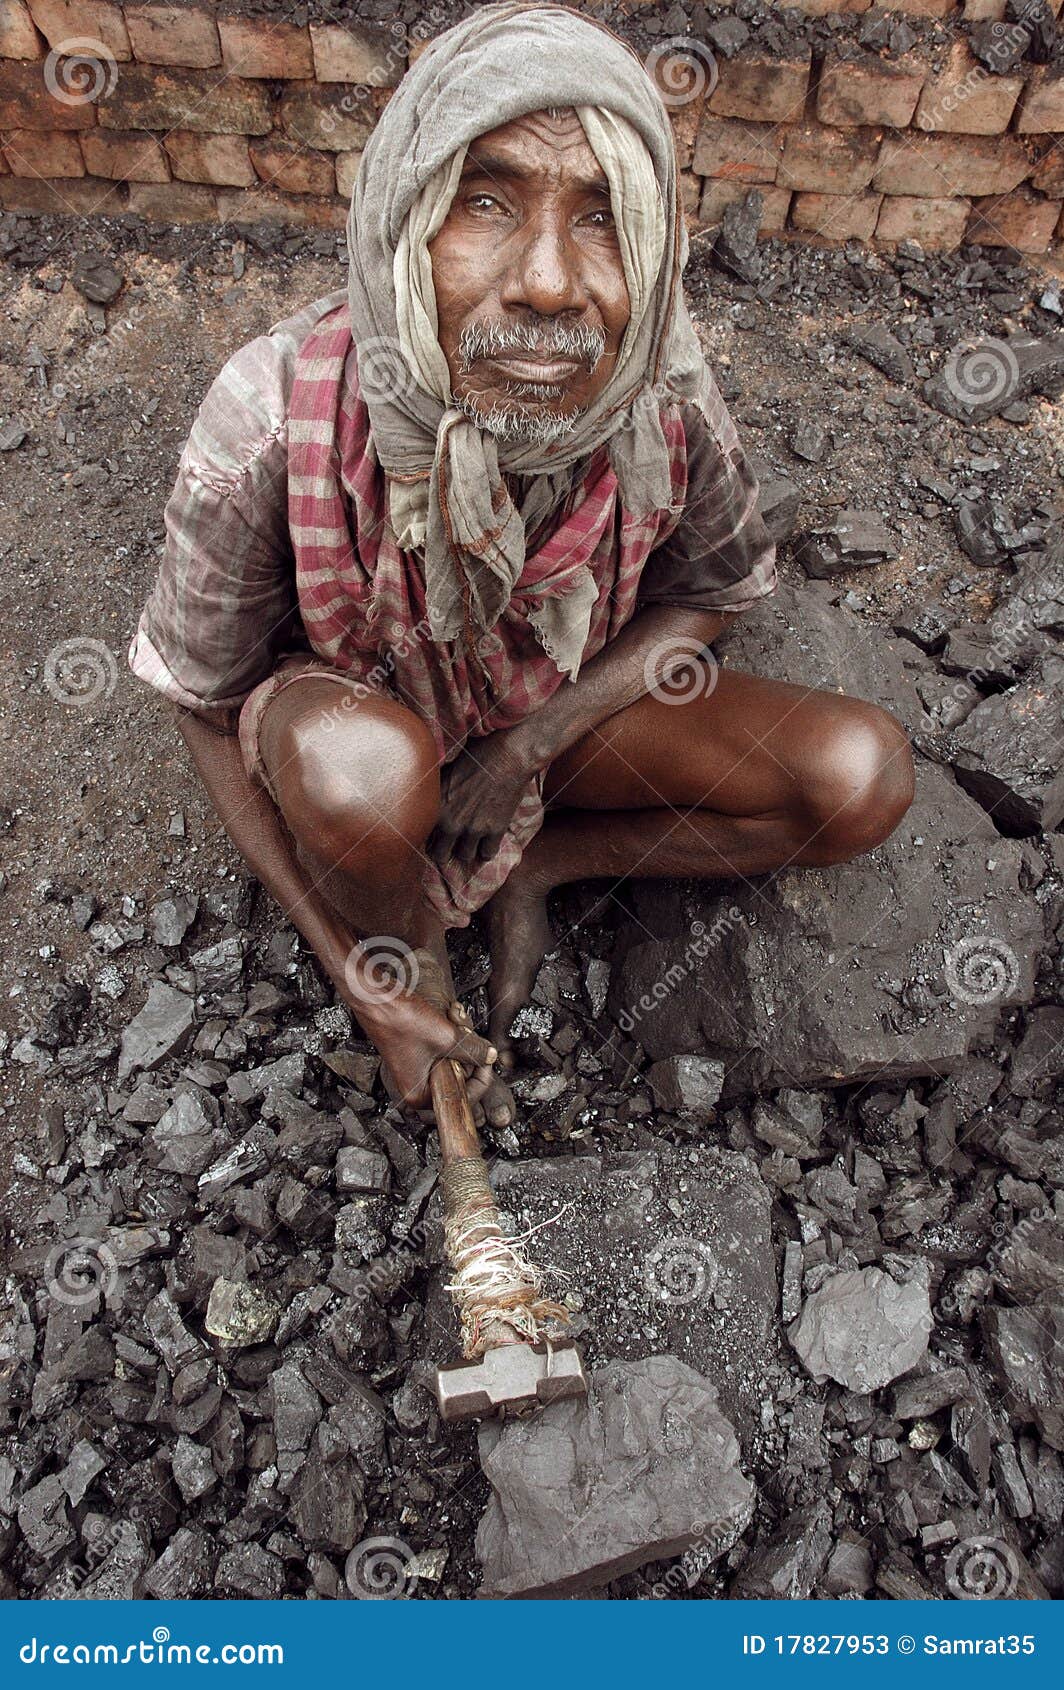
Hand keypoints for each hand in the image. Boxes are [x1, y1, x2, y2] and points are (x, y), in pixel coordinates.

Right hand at [372, 989, 497, 1112]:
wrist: (375, 998)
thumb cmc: (397, 1020)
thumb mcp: (445, 1037)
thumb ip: (473, 1050)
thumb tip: (490, 1056)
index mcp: (419, 1094)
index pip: (462, 1096)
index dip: (481, 1074)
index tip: (487, 1057)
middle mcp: (416, 1085)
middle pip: (459, 1074)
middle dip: (468, 1048)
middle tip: (464, 1028)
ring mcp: (416, 1067)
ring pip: (453, 1058)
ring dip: (459, 1034)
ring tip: (453, 1016)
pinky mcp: (416, 1051)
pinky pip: (443, 1047)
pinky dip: (449, 1031)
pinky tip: (448, 1016)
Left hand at [428, 730, 533, 868]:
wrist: (508, 755)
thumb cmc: (477, 756)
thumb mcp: (447, 770)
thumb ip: (436, 791)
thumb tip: (427, 796)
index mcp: (436, 807)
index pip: (423, 838)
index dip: (429, 838)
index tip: (435, 837)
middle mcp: (451, 822)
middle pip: (441, 855)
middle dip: (446, 850)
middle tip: (451, 844)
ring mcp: (474, 829)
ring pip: (465, 856)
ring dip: (467, 850)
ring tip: (470, 841)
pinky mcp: (495, 830)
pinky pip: (487, 854)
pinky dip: (487, 849)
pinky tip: (486, 841)